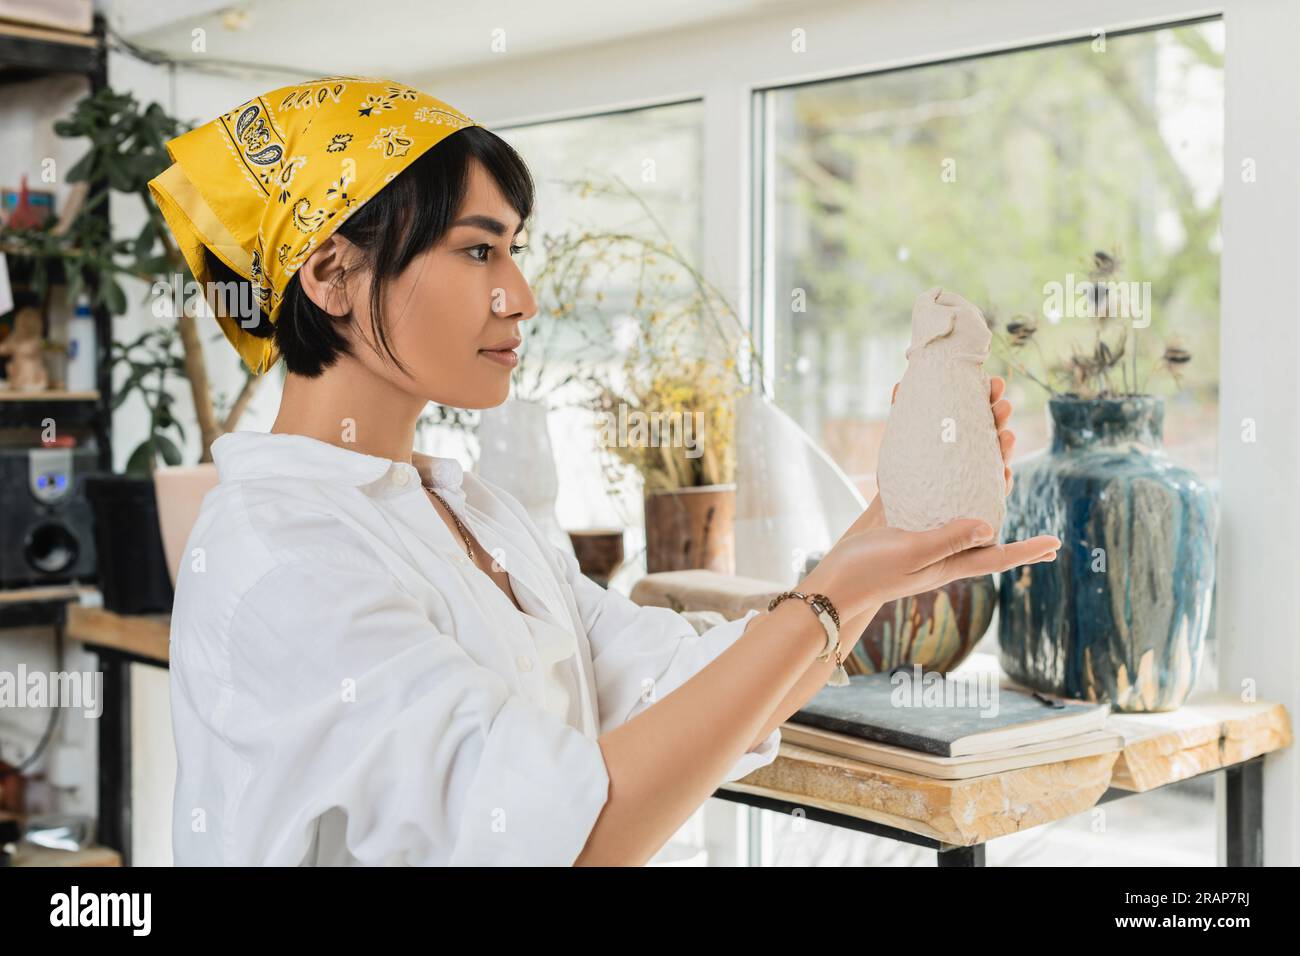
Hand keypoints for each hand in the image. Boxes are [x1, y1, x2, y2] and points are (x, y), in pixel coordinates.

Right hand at [803, 375, 1053, 624]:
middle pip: (981, 502)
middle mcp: (943, 541)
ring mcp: (921, 523)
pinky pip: (919, 475)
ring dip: (972, 453)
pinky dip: (924, 450)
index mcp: (952, 560)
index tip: (1055, 543)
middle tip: (1010, 431)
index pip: (997, 554)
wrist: (831, 577)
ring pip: (956, 483)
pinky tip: (928, 425)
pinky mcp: (899, 508)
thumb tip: (988, 523)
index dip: (1027, 550)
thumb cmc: (871, 572)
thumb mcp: (912, 555)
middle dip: (1000, 466)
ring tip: (985, 420)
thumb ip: (948, 539)